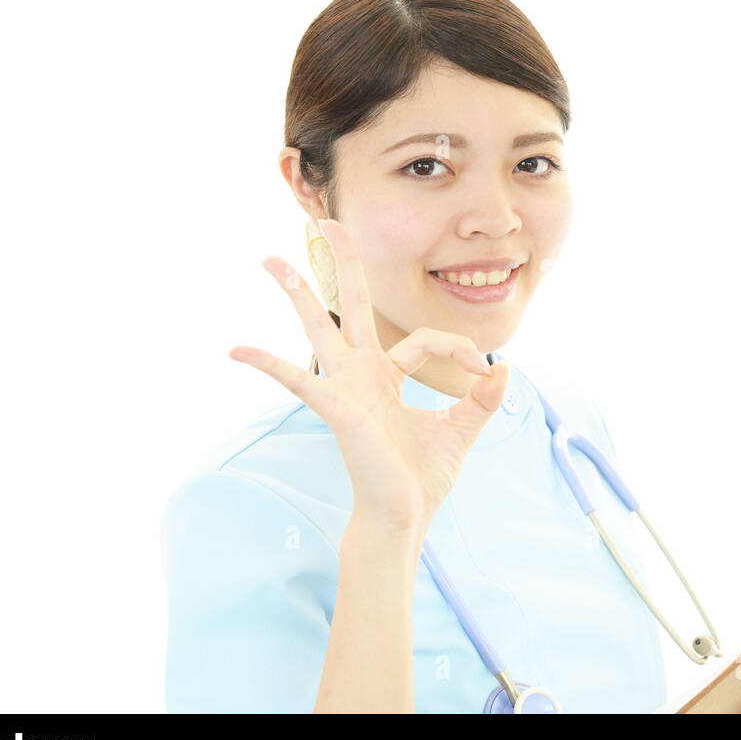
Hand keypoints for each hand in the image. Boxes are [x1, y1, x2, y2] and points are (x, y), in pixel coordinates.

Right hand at [228, 217, 509, 537]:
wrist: (406, 517)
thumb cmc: (424, 478)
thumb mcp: (463, 428)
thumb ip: (484, 398)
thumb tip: (504, 368)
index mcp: (389, 376)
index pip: (422, 340)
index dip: (457, 348)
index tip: (483, 371)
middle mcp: (362, 374)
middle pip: (351, 305)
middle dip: (342, 262)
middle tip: (325, 221)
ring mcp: (345, 388)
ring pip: (318, 327)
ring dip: (296, 291)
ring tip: (269, 258)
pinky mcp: (337, 409)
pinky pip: (299, 380)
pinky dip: (269, 364)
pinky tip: (236, 349)